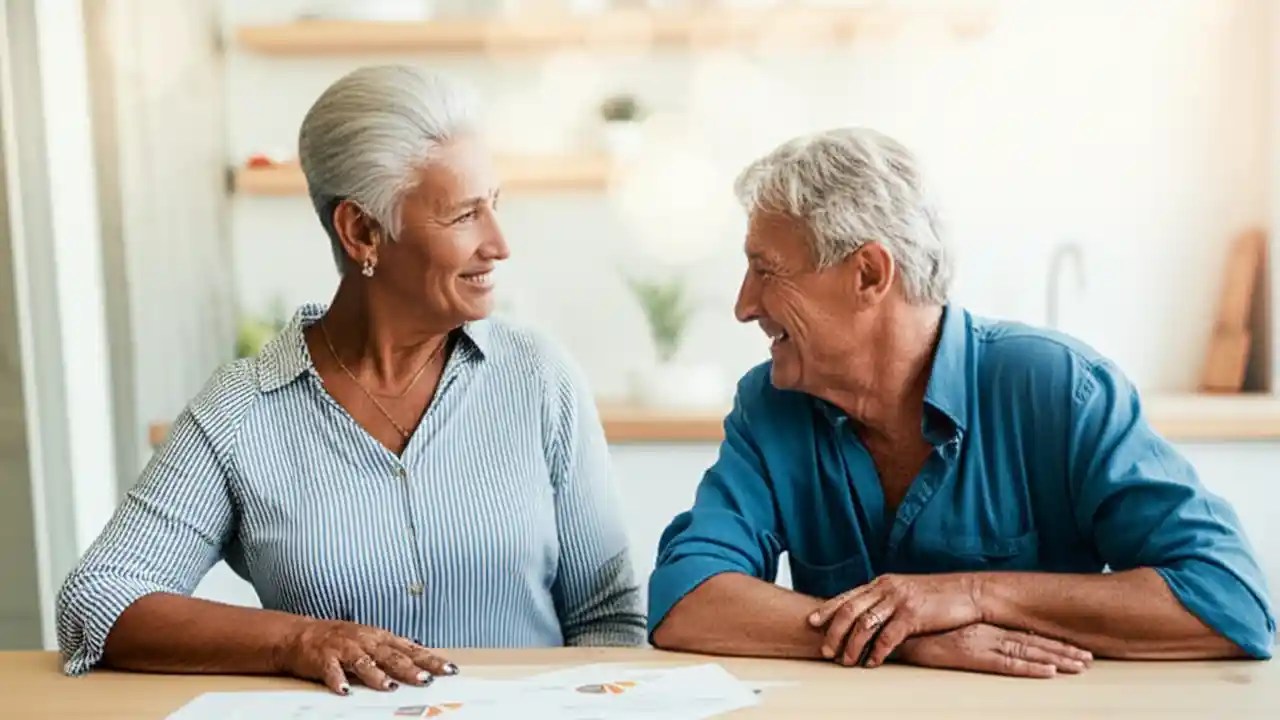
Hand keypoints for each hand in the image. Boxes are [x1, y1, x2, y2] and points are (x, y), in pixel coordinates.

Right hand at [278, 618, 457, 694]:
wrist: (300, 634)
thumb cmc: (339, 639)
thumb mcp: (370, 640)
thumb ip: (392, 650)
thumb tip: (422, 656)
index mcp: (379, 638)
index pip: (411, 649)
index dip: (430, 659)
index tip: (449, 669)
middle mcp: (365, 641)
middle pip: (392, 656)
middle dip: (411, 668)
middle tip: (427, 679)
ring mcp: (344, 649)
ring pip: (364, 662)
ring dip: (377, 675)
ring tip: (390, 686)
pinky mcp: (323, 658)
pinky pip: (331, 671)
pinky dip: (337, 680)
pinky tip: (344, 691)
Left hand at [808, 573, 982, 666]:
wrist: (969, 592)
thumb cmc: (937, 595)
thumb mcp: (905, 592)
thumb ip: (884, 600)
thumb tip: (864, 617)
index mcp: (882, 583)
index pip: (847, 596)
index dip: (827, 609)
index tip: (811, 621)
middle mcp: (886, 588)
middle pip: (849, 610)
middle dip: (833, 632)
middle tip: (826, 650)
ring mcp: (899, 601)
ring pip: (864, 624)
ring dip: (852, 646)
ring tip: (846, 661)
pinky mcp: (913, 615)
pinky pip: (888, 637)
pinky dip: (877, 652)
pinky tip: (872, 663)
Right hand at [896, 623, 1092, 677]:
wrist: (899, 632)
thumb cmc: (923, 635)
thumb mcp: (953, 634)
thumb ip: (973, 637)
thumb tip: (990, 644)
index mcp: (987, 627)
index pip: (1027, 635)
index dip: (1054, 643)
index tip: (1077, 648)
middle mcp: (989, 633)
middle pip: (1035, 643)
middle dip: (1064, 651)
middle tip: (1090, 659)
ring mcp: (982, 644)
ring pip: (1028, 652)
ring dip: (1057, 659)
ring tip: (1080, 666)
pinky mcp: (972, 656)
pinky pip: (1007, 664)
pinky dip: (1030, 668)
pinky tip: (1048, 672)